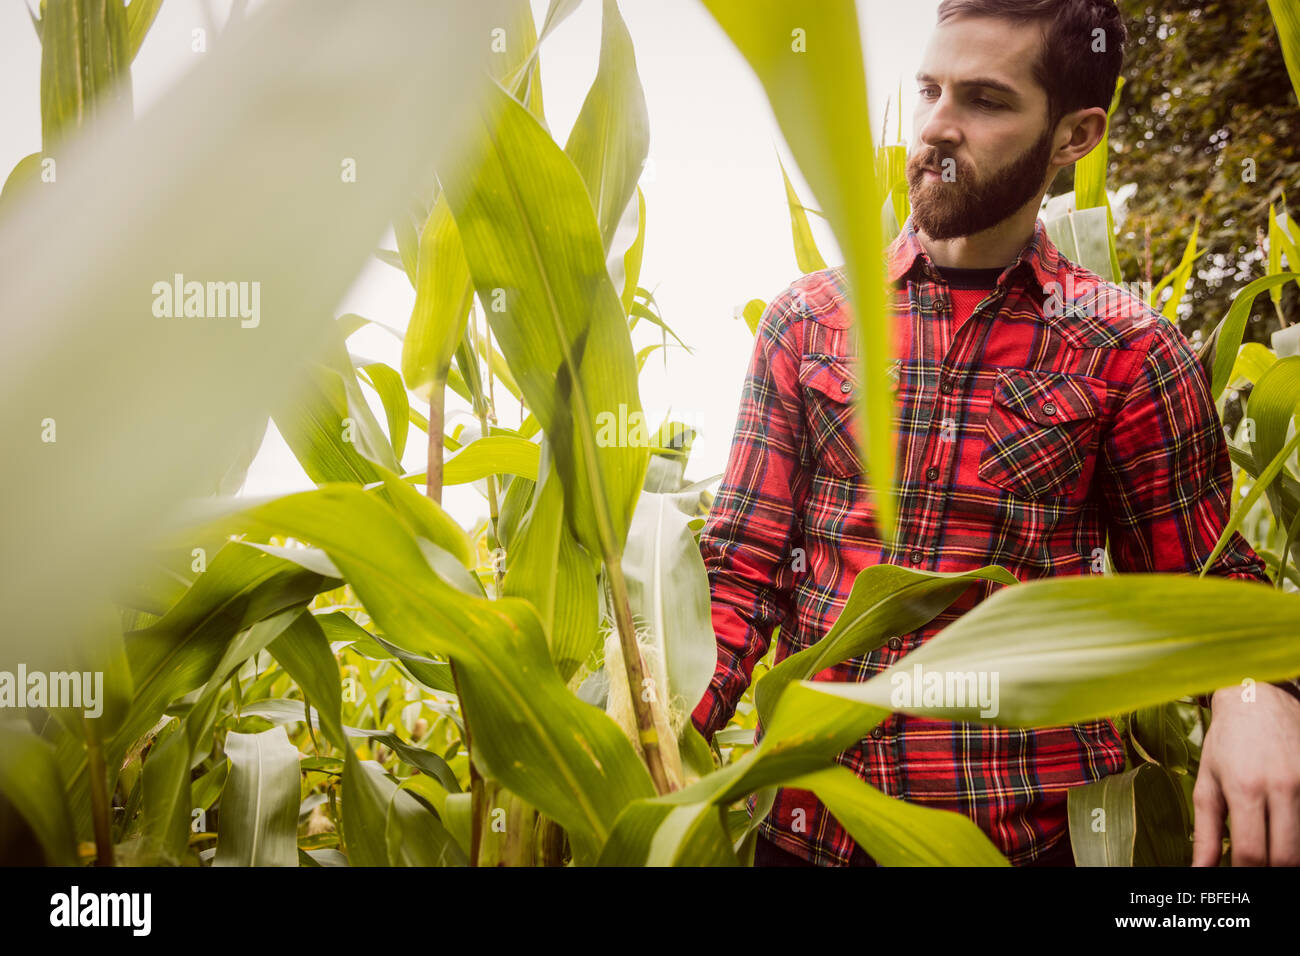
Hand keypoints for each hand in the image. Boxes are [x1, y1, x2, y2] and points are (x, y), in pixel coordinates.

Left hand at [1192, 682, 1299, 865]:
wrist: (1258, 699)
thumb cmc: (1227, 742)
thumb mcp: (1207, 783)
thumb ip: (1205, 831)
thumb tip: (1199, 870)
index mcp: (1245, 788)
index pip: (1251, 851)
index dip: (1244, 873)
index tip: (1237, 875)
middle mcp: (1281, 786)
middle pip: (1286, 856)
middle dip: (1270, 870)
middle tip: (1257, 866)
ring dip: (1289, 856)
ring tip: (1271, 849)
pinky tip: (1287, 831)